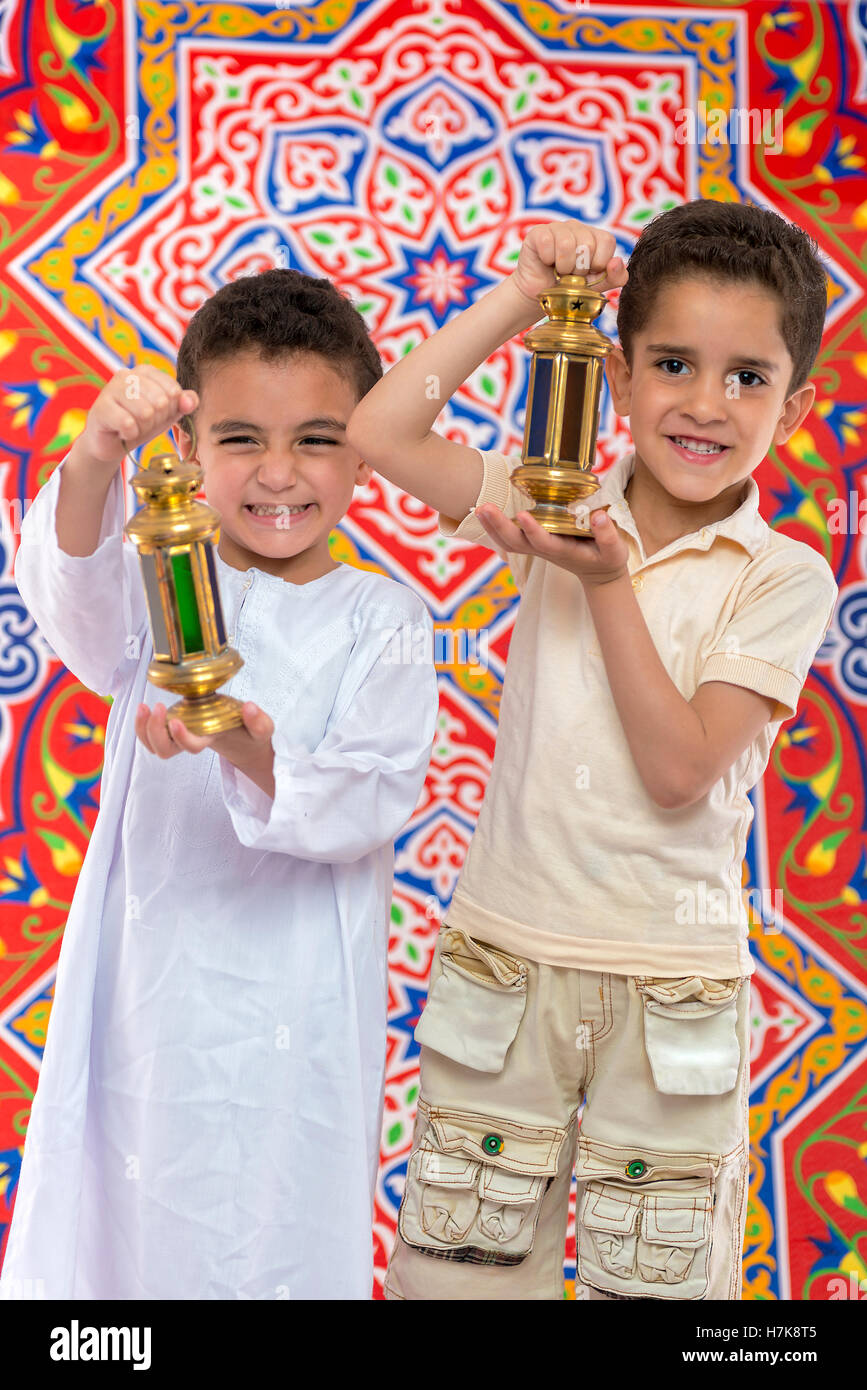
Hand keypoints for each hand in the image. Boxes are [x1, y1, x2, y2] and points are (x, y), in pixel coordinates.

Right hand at [76, 365, 198, 470]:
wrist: (113, 443)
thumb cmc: (141, 423)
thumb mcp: (168, 413)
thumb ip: (185, 403)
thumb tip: (190, 401)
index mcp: (146, 372)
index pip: (172, 390)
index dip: (170, 409)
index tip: (158, 414)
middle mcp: (127, 375)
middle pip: (160, 401)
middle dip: (156, 420)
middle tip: (143, 423)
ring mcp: (111, 389)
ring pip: (144, 412)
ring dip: (143, 427)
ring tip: (133, 427)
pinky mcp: (100, 408)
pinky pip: (127, 423)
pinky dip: (130, 434)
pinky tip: (123, 432)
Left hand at [135, 699, 275, 777]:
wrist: (242, 737)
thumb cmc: (249, 733)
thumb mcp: (262, 729)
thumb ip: (258, 721)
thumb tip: (249, 707)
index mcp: (211, 740)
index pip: (193, 747)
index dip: (182, 737)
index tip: (176, 720)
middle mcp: (192, 740)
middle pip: (165, 750)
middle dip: (156, 732)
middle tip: (157, 708)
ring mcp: (180, 735)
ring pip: (154, 745)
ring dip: (144, 729)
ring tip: (144, 707)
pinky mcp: (174, 726)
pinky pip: (151, 735)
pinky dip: (142, 725)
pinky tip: (143, 709)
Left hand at [475, 501, 629, 587]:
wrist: (598, 573)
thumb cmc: (607, 559)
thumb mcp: (615, 550)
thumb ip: (607, 534)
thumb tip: (598, 515)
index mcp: (563, 551)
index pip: (544, 542)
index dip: (533, 530)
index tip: (523, 514)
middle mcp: (545, 550)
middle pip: (516, 542)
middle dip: (499, 526)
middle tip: (484, 507)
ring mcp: (537, 548)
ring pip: (508, 541)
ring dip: (492, 527)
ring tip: (478, 508)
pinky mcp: (534, 543)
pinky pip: (510, 538)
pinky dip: (494, 528)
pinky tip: (484, 513)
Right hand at [511, 219, 627, 305]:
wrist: (540, 296)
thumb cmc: (569, 289)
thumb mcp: (598, 287)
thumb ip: (616, 277)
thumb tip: (617, 261)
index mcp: (595, 237)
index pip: (608, 241)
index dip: (598, 264)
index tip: (588, 273)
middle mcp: (578, 227)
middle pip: (587, 244)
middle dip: (579, 269)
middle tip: (570, 274)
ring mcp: (558, 227)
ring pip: (567, 244)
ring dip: (563, 267)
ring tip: (559, 271)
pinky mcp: (538, 232)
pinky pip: (547, 243)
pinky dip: (547, 260)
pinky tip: (546, 262)